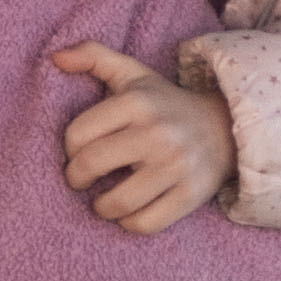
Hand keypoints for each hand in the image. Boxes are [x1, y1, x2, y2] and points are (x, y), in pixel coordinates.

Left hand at [52, 42, 233, 234]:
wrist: (225, 127)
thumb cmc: (165, 104)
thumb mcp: (133, 74)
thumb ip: (93, 56)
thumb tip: (56, 57)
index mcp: (137, 101)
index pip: (78, 134)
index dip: (68, 149)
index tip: (76, 153)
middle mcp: (157, 132)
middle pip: (91, 165)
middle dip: (76, 178)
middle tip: (80, 180)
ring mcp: (176, 165)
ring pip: (117, 202)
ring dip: (101, 207)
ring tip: (102, 201)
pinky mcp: (191, 193)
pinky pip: (146, 223)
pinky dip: (130, 223)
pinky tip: (129, 213)